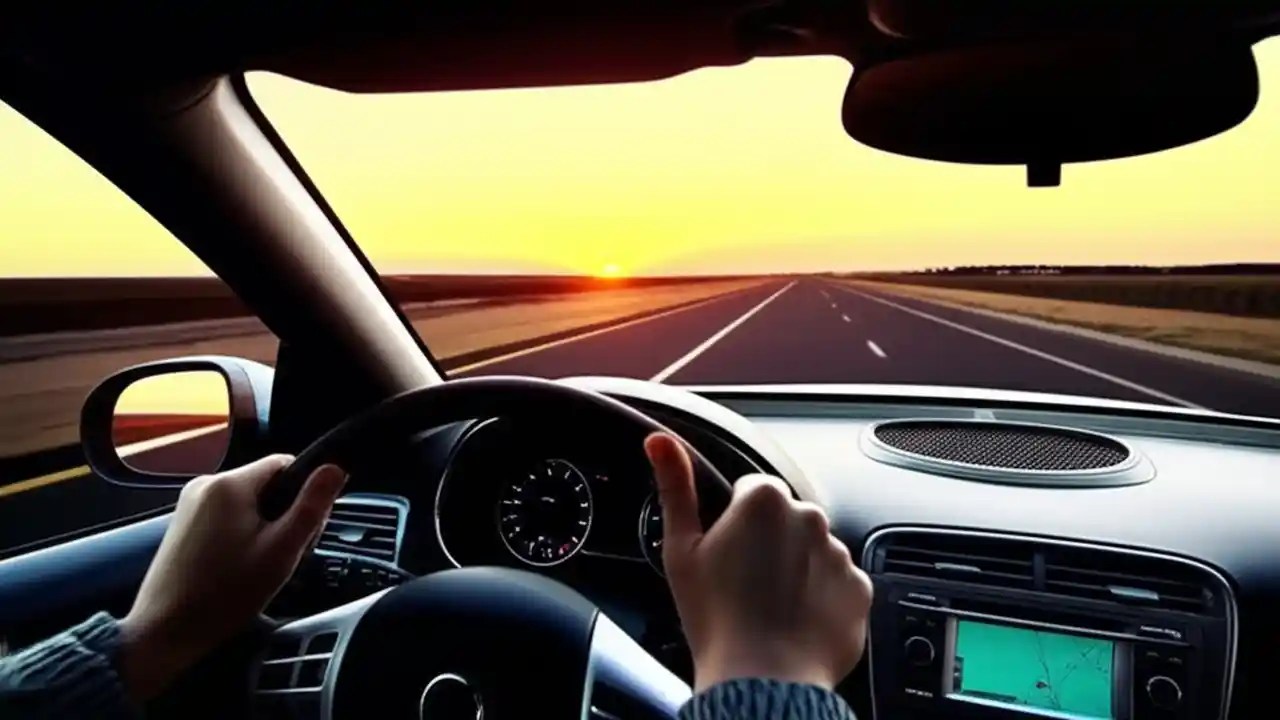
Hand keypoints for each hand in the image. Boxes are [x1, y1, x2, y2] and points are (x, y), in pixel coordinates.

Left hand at [117, 455, 346, 703]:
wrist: (166, 630)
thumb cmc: (224, 594)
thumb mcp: (281, 550)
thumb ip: (312, 506)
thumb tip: (334, 468)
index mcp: (230, 484)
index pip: (286, 464)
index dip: (304, 494)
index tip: (303, 529)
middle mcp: (205, 484)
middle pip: (267, 484)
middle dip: (283, 514)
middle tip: (281, 554)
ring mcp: (190, 503)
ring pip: (248, 502)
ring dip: (263, 527)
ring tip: (258, 565)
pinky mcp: (183, 522)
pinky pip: (227, 515)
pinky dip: (242, 535)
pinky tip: (238, 566)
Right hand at [644, 433, 872, 691]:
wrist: (762, 681)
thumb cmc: (716, 617)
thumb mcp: (681, 549)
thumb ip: (676, 487)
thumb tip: (659, 440)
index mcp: (764, 500)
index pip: (750, 491)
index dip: (734, 521)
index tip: (726, 554)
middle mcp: (810, 517)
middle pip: (784, 519)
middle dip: (768, 543)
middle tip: (744, 585)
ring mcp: (838, 554)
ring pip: (812, 551)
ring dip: (796, 569)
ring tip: (770, 608)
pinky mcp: (859, 589)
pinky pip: (838, 584)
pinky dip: (821, 598)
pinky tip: (795, 621)